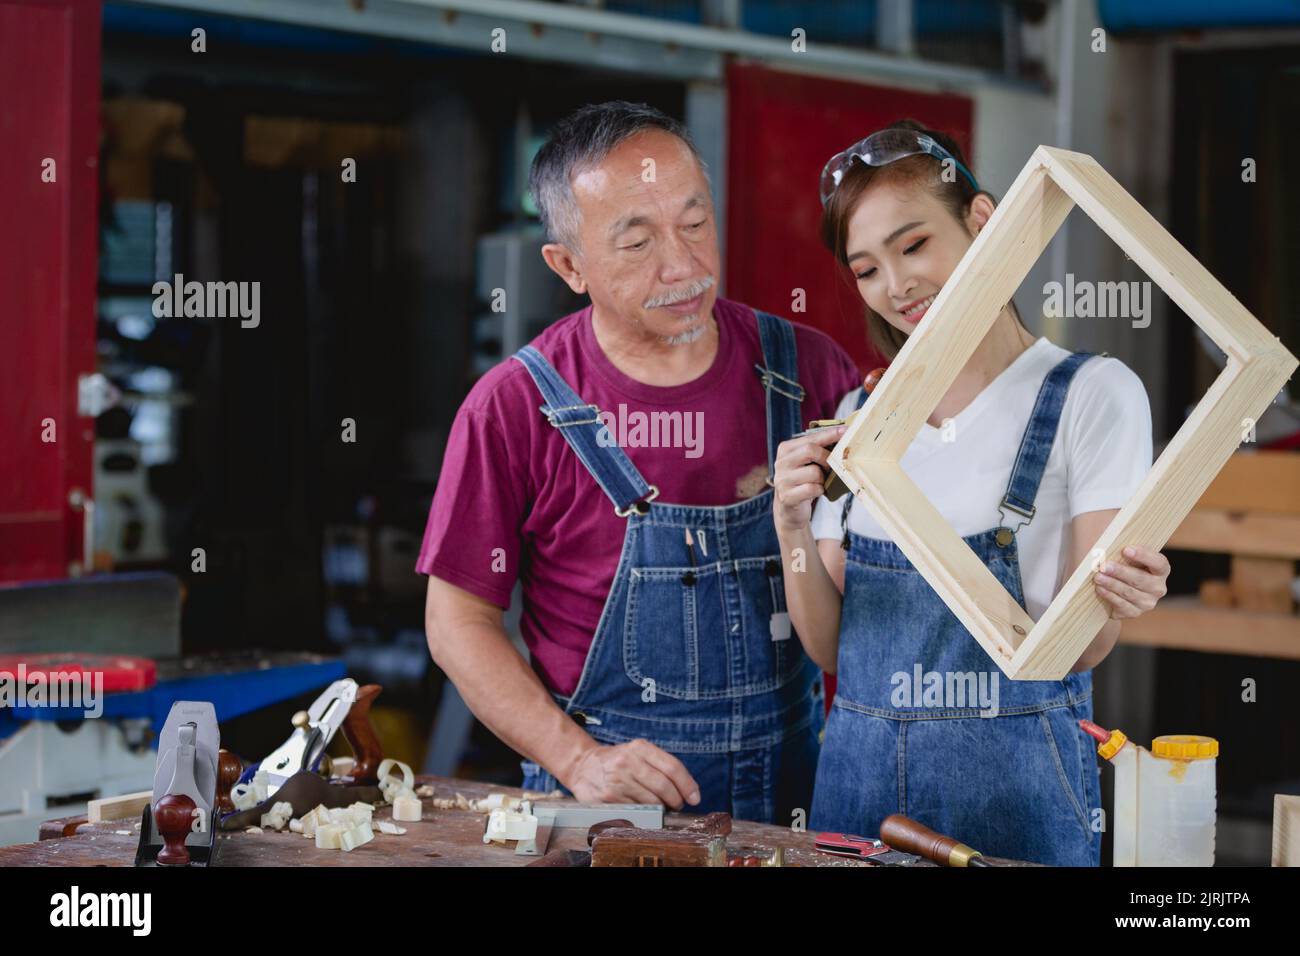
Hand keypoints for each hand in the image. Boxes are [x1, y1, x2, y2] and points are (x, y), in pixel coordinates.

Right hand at [566, 739, 699, 809]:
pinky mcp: (608, 798)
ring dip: (661, 809)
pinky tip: (644, 810)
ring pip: (651, 801)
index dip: (687, 784)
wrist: (583, 766)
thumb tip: (687, 790)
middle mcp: (628, 762)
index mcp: (640, 748)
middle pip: (663, 786)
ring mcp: (617, 780)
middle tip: (677, 805)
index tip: (695, 797)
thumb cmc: (618, 761)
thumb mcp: (637, 753)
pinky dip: (645, 814)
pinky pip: (636, 810)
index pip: (672, 766)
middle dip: (676, 800)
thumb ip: (660, 765)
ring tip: (661, 807)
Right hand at [773, 426, 846, 535]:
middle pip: (810, 450)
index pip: (811, 438)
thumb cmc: (804, 481)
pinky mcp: (787, 496)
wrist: (790, 509)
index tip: (846, 430)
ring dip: (823, 479)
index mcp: (785, 449)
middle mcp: (781, 462)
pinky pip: (813, 489)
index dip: (830, 434)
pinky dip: (820, 490)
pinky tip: (816, 492)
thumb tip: (843, 438)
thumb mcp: (807, 462)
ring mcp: (782, 480)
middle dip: (827, 458)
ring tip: (820, 482)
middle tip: (831, 466)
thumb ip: (818, 450)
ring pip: (814, 472)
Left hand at [1093, 545, 1169, 619]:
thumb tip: (1108, 545)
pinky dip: (1109, 596)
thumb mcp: (1128, 557)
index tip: (1126, 549)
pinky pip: (1121, 605)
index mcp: (1161, 570)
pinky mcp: (1134, 612)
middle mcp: (1158, 588)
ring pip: (1129, 592)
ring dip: (1112, 584)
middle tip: (1104, 566)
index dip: (1143, 555)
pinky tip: (1099, 589)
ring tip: (1098, 577)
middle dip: (1120, 572)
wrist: (1117, 590)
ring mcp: (1147, 602)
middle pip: (1140, 579)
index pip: (1158, 562)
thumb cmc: (1124, 566)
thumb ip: (1124, 551)